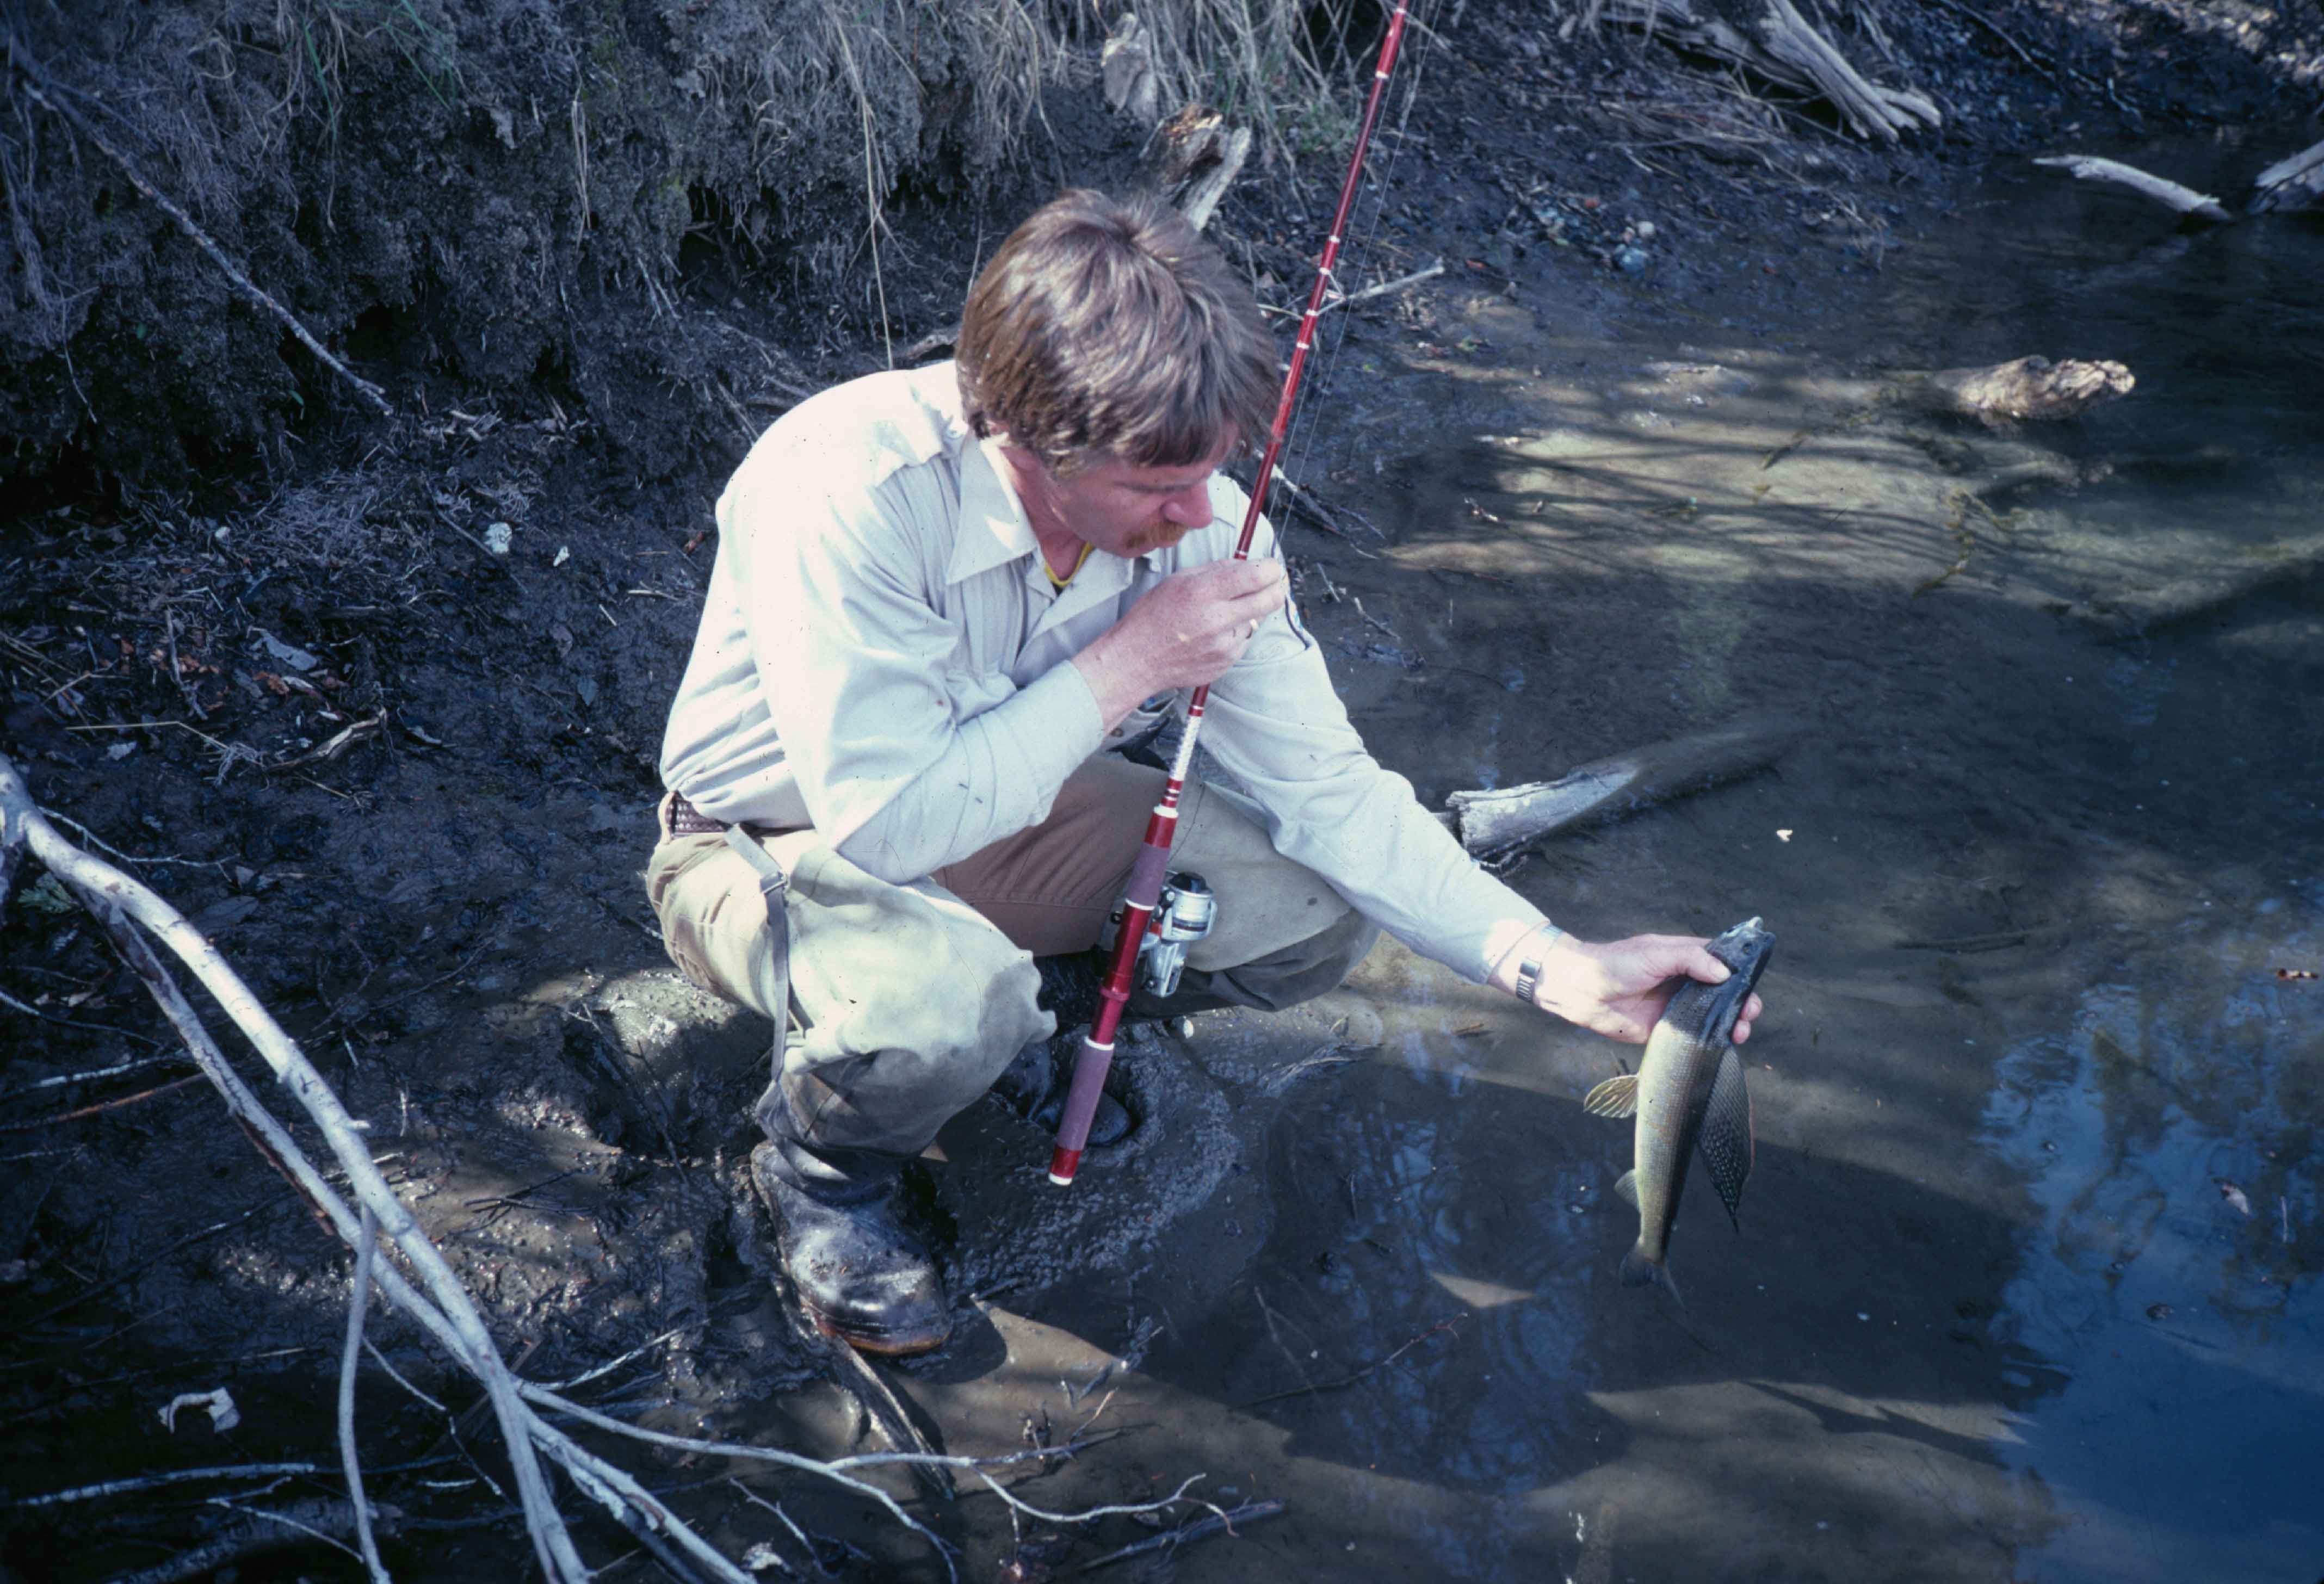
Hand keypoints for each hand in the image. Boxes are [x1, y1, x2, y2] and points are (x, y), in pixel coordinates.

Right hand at [1072, 558, 1287, 726]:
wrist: (1137, 660)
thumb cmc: (1152, 617)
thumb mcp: (1177, 580)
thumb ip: (1215, 570)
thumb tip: (1246, 564)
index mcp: (1203, 591)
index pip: (1257, 575)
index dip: (1272, 568)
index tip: (1271, 568)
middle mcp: (1217, 619)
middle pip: (1271, 599)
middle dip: (1275, 588)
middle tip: (1270, 585)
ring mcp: (1224, 644)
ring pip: (1257, 620)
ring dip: (1248, 613)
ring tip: (1220, 615)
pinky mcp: (1226, 662)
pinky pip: (1243, 641)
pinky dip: (1234, 633)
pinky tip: (1211, 634)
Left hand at [1497, 929, 1761, 1044]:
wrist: (1582, 990)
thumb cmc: (1615, 964)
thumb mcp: (1655, 953)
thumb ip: (1691, 959)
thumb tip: (1724, 973)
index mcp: (1685, 957)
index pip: (1722, 962)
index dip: (1740, 974)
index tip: (1751, 986)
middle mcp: (1685, 981)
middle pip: (1724, 992)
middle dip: (1742, 1003)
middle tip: (1748, 1014)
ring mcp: (1677, 1005)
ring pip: (1714, 1015)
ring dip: (1731, 1023)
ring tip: (1739, 1032)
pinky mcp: (1667, 1027)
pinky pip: (1694, 1034)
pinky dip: (1710, 1039)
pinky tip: (1721, 1044)